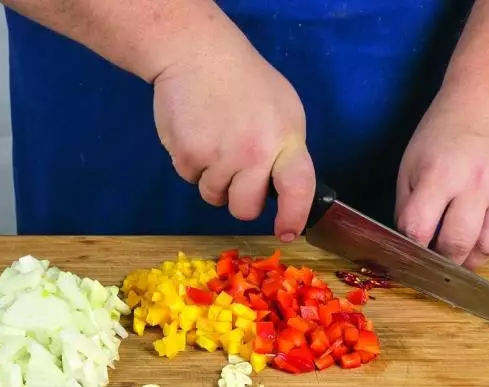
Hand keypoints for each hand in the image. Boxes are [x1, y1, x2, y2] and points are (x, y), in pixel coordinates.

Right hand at [152, 40, 315, 241]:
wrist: (197, 53)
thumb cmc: (243, 80)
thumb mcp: (282, 110)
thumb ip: (284, 148)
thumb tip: (280, 186)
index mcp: (286, 138)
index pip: (299, 188)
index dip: (293, 216)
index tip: (286, 231)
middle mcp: (255, 152)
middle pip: (246, 208)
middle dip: (239, 200)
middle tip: (235, 175)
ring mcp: (221, 157)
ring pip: (214, 196)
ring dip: (212, 178)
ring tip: (212, 139)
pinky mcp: (189, 156)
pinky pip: (190, 179)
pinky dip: (190, 163)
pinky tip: (195, 132)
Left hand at [395, 99, 488, 269]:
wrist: (488, 109)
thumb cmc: (442, 137)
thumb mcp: (410, 166)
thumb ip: (407, 207)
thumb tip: (408, 242)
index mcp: (439, 175)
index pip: (420, 229)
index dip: (412, 247)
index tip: (410, 252)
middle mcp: (475, 184)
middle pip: (456, 243)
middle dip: (441, 260)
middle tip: (433, 261)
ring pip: (486, 246)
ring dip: (468, 259)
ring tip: (455, 256)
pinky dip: (487, 246)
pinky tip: (474, 241)